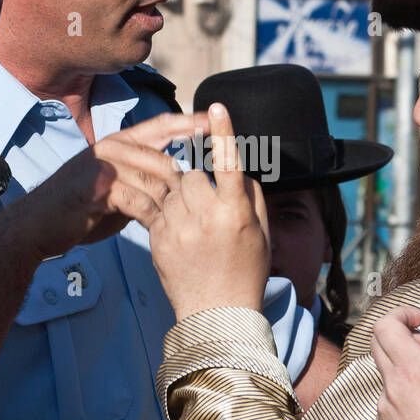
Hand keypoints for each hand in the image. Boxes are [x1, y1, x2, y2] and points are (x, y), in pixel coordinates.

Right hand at [14, 111, 207, 261]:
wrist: (39, 224)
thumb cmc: (80, 208)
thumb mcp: (115, 187)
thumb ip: (141, 179)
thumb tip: (176, 185)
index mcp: (118, 142)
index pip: (161, 125)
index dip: (189, 122)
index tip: (214, 122)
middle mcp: (111, 148)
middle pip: (163, 158)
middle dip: (186, 180)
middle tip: (206, 198)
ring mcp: (103, 167)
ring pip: (154, 181)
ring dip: (170, 204)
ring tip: (184, 220)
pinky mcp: (98, 189)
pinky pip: (138, 200)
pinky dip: (152, 216)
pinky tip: (159, 227)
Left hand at [149, 102, 269, 320]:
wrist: (217, 314)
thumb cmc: (246, 273)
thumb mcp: (263, 234)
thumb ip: (253, 196)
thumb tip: (241, 170)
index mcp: (236, 212)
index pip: (229, 162)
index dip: (223, 131)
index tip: (216, 105)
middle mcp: (206, 216)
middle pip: (193, 174)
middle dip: (198, 181)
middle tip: (207, 205)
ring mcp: (179, 227)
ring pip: (172, 187)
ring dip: (180, 195)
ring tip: (193, 221)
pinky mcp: (158, 238)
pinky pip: (156, 207)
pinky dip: (165, 209)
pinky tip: (178, 228)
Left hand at [371, 306, 419, 419]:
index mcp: (413, 371)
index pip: (385, 326)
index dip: (401, 315)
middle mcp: (392, 388)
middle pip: (380, 344)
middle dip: (406, 338)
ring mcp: (385, 409)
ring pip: (387, 373)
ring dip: (408, 369)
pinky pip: (389, 398)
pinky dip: (405, 393)